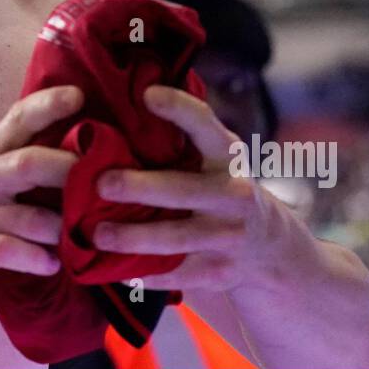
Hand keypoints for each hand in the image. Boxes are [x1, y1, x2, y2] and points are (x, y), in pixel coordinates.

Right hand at [0, 86, 83, 286]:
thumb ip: (6, 151)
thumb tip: (60, 142)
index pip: (18, 118)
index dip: (49, 105)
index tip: (79, 97)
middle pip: (29, 163)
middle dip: (69, 172)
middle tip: (100, 184)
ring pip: (27, 215)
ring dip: (61, 228)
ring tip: (81, 237)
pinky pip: (5, 252)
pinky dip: (34, 258)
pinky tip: (50, 264)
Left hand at [90, 85, 281, 292]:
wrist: (270, 247)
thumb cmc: (223, 188)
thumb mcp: (217, 159)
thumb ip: (185, 139)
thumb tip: (128, 98)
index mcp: (228, 157)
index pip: (205, 125)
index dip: (178, 108)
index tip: (147, 94)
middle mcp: (233, 194)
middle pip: (181, 189)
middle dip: (140, 187)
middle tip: (101, 184)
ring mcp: (228, 236)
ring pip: (174, 238)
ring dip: (133, 237)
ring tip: (98, 234)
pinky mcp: (220, 272)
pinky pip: (177, 275)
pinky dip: (145, 273)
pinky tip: (117, 269)